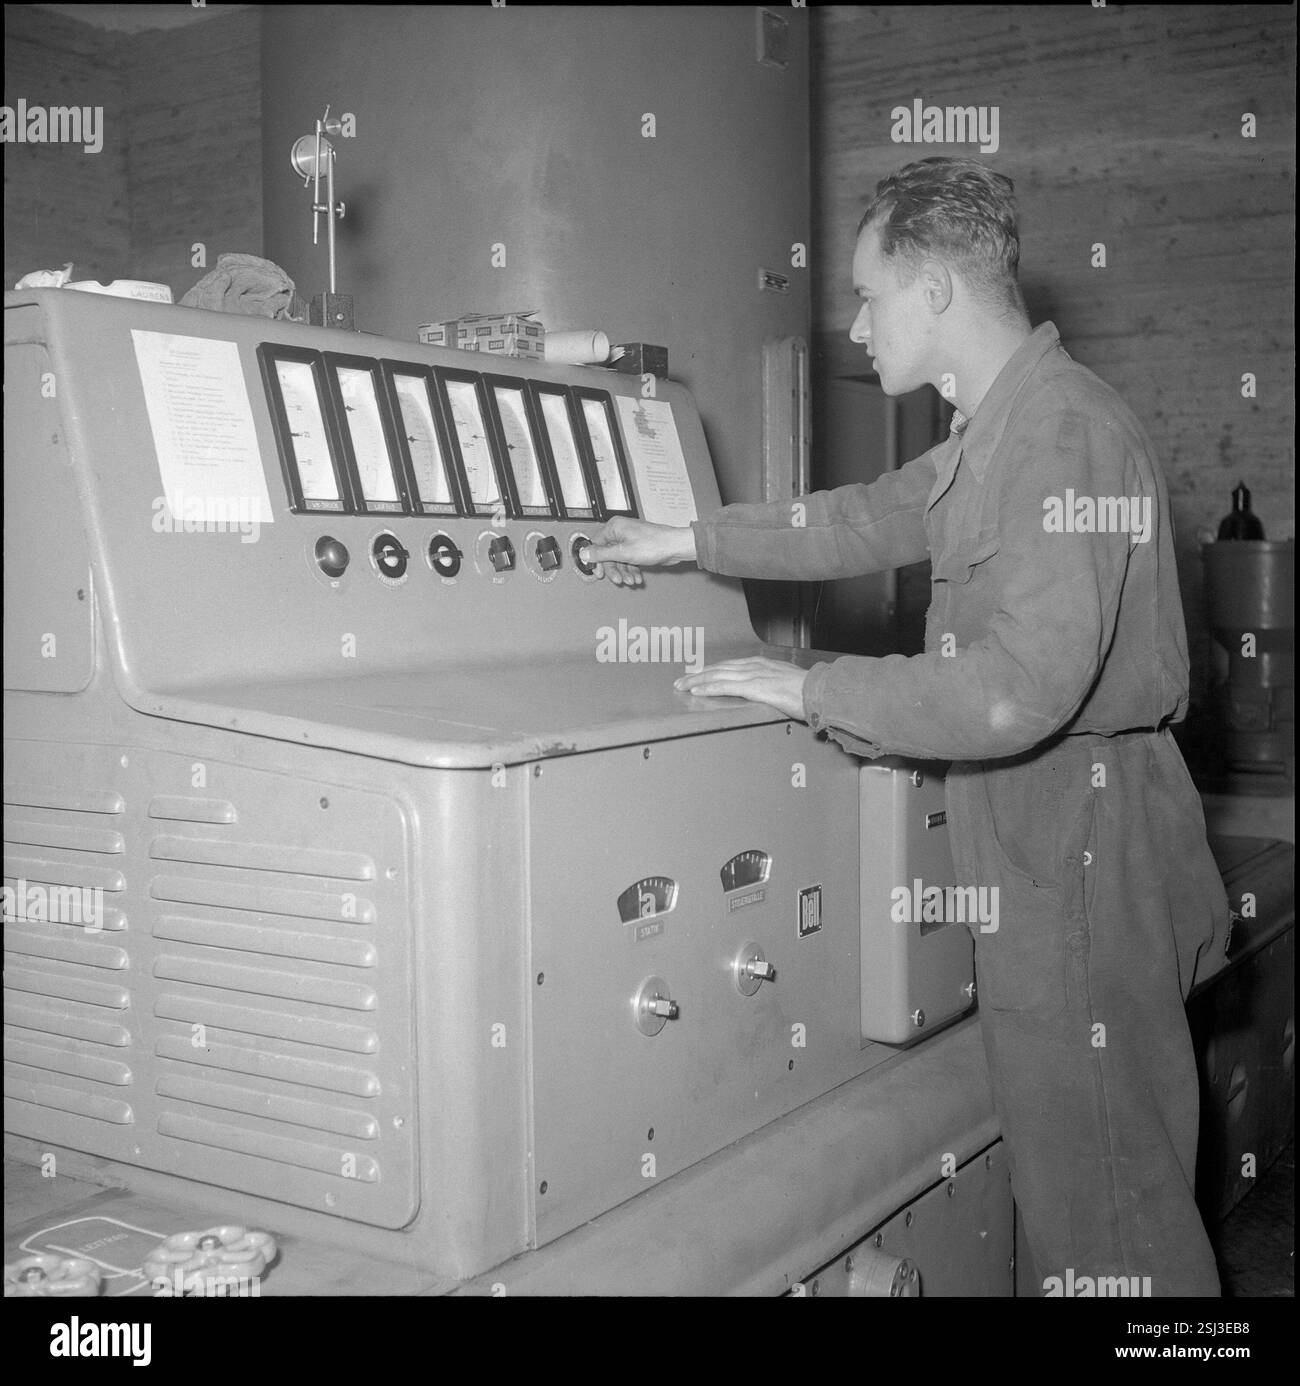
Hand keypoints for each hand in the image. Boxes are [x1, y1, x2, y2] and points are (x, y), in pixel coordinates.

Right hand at [584, 516, 695, 587]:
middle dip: (614, 570)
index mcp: (614, 527)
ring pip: (619, 560)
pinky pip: (629, 560)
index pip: (596, 544)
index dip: (596, 560)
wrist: (675, 546)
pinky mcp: (637, 547)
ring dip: (624, 572)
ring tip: (631, 581)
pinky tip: (637, 578)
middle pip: (608, 555)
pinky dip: (632, 570)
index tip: (598, 573)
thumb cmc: (654, 544)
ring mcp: (630, 539)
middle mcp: (620, 531)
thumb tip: (584, 554)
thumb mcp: (623, 553)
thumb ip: (602, 554)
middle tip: (618, 580)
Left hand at [674, 657, 808, 719]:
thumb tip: (767, 693)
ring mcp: (753, 675)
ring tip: (682, 686)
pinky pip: (725, 687)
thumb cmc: (807, 690)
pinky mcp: (754, 687)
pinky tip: (696, 691)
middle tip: (681, 680)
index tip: (696, 674)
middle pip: (719, 668)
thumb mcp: (785, 682)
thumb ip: (771, 685)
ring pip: (717, 676)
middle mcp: (754, 665)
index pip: (729, 666)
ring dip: (697, 681)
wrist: (819, 690)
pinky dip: (708, 688)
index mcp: (761, 664)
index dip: (710, 670)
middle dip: (698, 674)